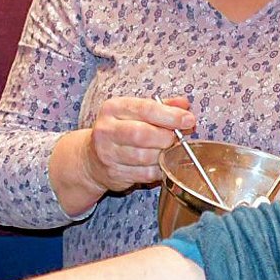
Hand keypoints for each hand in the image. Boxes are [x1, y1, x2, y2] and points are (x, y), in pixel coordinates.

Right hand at [78, 96, 194, 193]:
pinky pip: (144, 174)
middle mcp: (106, 130)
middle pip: (143, 134)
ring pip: (145, 157)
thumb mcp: (135, 112)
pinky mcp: (113, 173)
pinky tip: (158, 164)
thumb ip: (161, 107)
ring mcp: (108, 153)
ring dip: (163, 155)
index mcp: (113, 108)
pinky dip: (158, 170)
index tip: (188, 120)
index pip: (146, 109)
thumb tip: (184, 105)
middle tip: (175, 138)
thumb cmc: (120, 131)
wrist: (91, 158)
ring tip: (166, 150)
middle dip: (166, 138)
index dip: (171, 116)